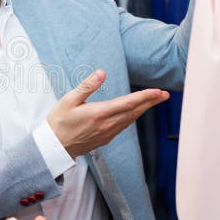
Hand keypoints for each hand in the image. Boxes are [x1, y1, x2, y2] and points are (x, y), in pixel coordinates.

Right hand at [47, 70, 168, 157]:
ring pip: (130, 120)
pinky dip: (133, 117)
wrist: (53, 147)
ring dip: (144, 110)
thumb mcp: (68, 100)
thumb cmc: (59, 122)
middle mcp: (106, 125)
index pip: (128, 103)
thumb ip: (87, 86)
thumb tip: (102, 73)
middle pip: (134, 112)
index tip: (158, 91)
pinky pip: (124, 126)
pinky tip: (135, 113)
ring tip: (155, 101)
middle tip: (165, 95)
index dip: (145, 97)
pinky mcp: (105, 138)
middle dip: (151, 102)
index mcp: (99, 113)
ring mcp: (107, 133)